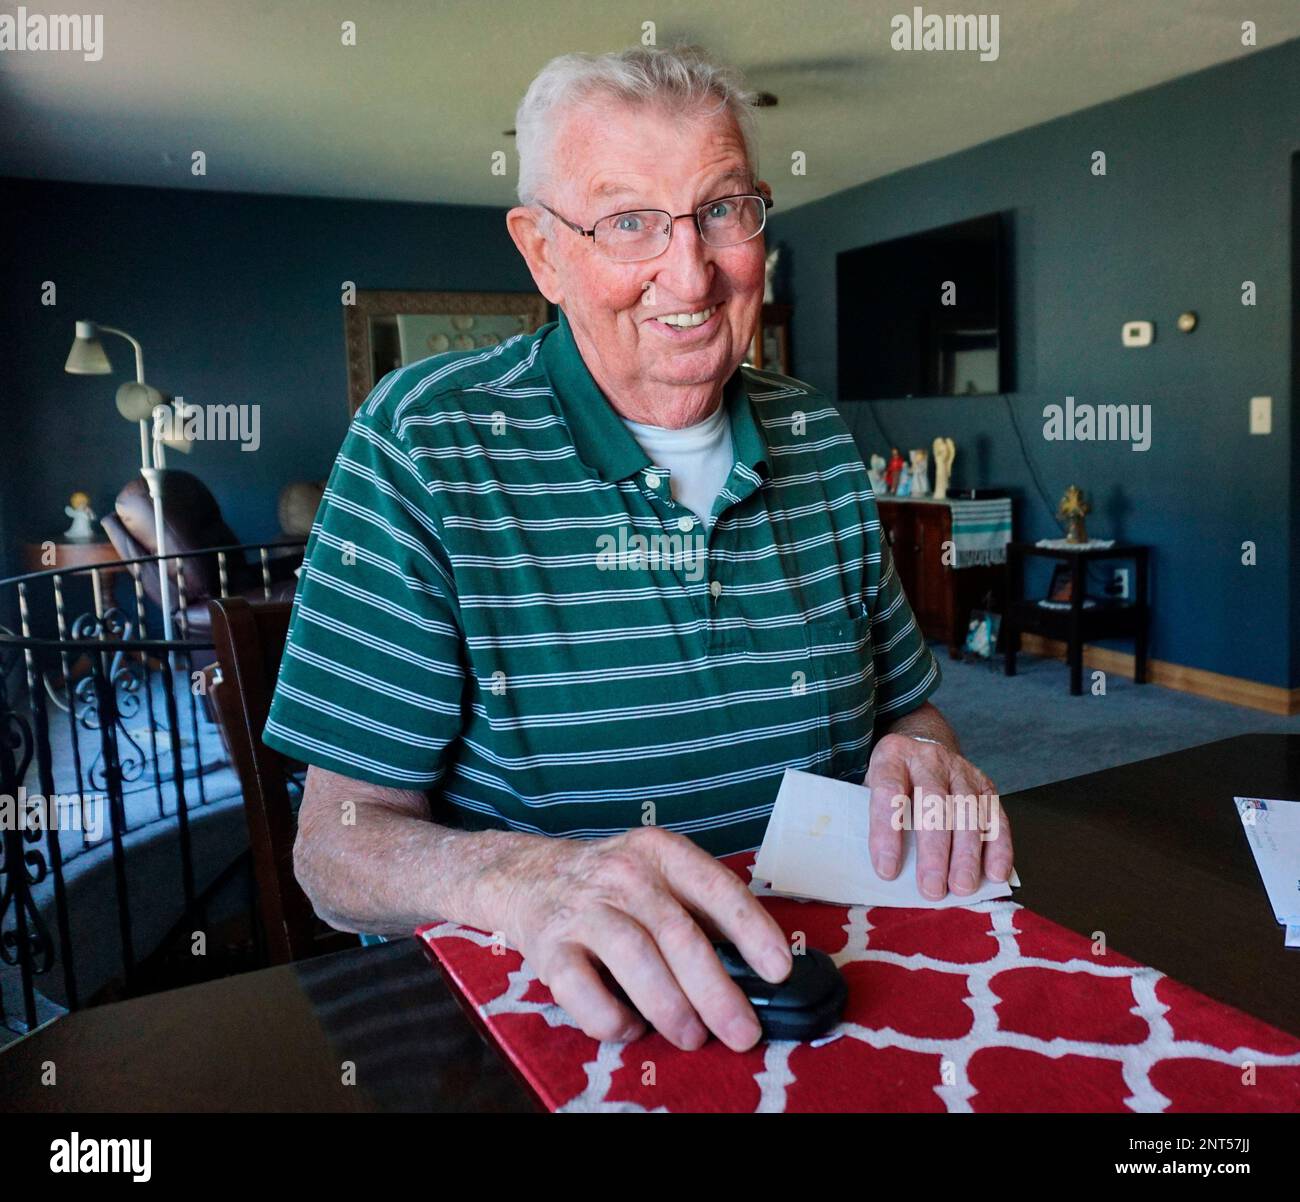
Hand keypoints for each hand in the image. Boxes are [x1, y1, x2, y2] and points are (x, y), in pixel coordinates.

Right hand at [499, 826, 790, 1051]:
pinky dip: (611, 1016)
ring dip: (670, 1006)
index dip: (751, 928)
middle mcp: (623, 874)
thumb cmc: (613, 885)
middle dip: (715, 990)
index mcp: (660, 852)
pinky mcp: (549, 946)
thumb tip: (756, 972)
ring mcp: (583, 908)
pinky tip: (632, 1028)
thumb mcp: (659, 876)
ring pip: (634, 957)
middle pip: (677, 932)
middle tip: (743, 1032)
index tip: (777, 970)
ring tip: (694, 1036)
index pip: (715, 887)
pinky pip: (581, 988)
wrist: (529, 876)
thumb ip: (700, 912)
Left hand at [865, 733, 1012, 899]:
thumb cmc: (894, 779)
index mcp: (892, 757)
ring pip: (968, 812)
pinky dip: (999, 848)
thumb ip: (873, 819)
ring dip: (967, 855)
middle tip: (932, 889)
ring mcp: (961, 770)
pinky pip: (996, 817)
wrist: (923, 744)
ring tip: (962, 887)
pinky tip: (994, 874)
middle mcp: (929, 760)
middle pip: (934, 805)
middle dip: (934, 852)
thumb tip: (886, 872)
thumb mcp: (870, 786)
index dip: (886, 832)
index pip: (888, 792)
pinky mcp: (986, 784)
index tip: (887, 871)